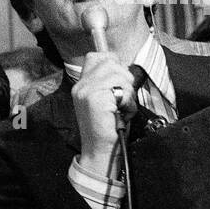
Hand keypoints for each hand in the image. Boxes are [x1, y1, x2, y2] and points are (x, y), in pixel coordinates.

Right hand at [72, 52, 134, 174]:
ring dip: (128, 92)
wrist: (100, 151)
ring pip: (119, 74)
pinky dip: (129, 102)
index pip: (96, 57)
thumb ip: (107, 83)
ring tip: (121, 107)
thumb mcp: (103, 101)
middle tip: (121, 98)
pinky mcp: (96, 99)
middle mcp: (81, 86)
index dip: (112, 63)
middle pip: (110, 62)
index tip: (118, 81)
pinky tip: (122, 113)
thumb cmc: (106, 128)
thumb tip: (121, 67)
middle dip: (124, 78)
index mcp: (81, 85)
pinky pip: (123, 90)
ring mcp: (87, 91)